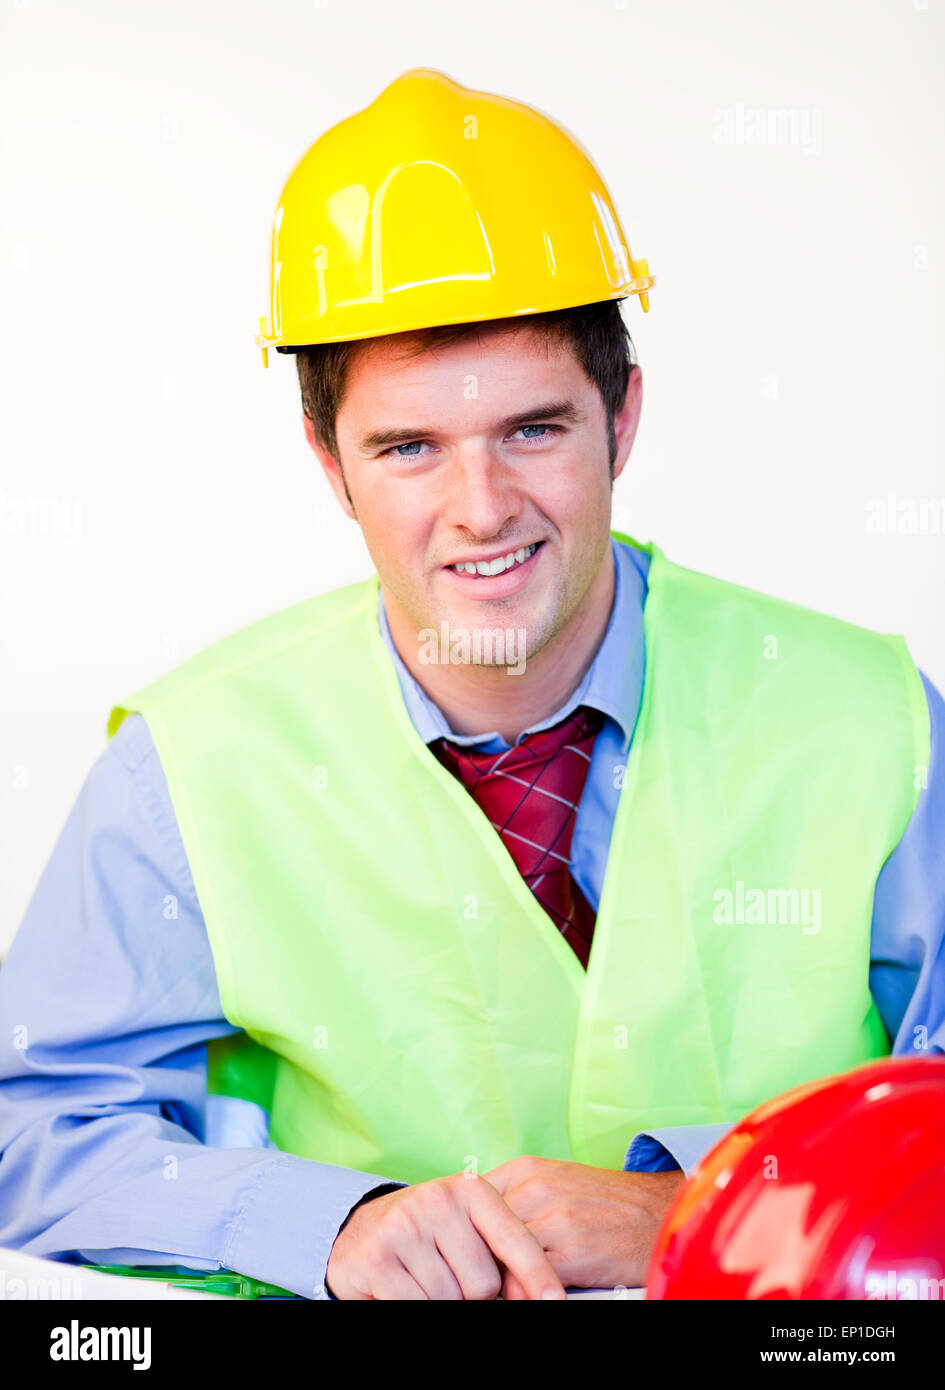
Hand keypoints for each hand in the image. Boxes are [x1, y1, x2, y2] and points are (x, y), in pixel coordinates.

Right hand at [325, 1172, 568, 1299]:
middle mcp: (437, 1200)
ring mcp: (403, 1227)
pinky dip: (413, 1305)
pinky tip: (402, 1288)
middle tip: (449, 1274)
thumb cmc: (428, 1236)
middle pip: (484, 1283)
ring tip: (422, 1278)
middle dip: (473, 1294)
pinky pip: (416, 1305)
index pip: (514, 1240)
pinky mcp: (375, 1258)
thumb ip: (501, 1254)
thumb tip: (536, 1296)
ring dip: (442, 1301)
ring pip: (449, 1299)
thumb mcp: (467, 1230)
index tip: (555, 1301)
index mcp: (469, 1190)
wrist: (362, 1231)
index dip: (538, 1276)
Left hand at [483, 1155, 684, 1296]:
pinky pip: (526, 1281)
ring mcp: (554, 1220)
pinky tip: (533, 1292)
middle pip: (480, 1232)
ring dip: (499, 1280)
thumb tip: (473, 1225)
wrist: (660, 1213)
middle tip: (479, 1279)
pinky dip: (523, 1293)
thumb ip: (516, 1196)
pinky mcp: (573, 1253)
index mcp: (527, 1169)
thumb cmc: (605, 1202)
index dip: (466, 1232)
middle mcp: (536, 1189)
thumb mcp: (555, 1181)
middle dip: (479, 1258)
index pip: (471, 1202)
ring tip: (502, 1290)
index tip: (466, 1251)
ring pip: (499, 1260)